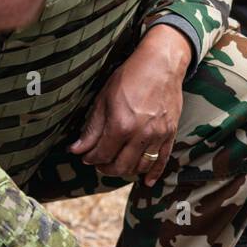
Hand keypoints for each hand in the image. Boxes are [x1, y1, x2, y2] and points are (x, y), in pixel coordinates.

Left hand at [69, 25, 190, 185]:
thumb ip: (92, 128)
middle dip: (106, 168)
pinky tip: (147, 182)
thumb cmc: (130, 76)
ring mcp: (158, 135)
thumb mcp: (104, 98)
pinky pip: (162, 160)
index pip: (102, 154)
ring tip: (118, 164)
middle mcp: (141, 134)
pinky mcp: (170, 133)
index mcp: (121, 125)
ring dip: (126, 170)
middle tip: (99, 163)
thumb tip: (76, 150)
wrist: (161, 63)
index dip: (90, 158)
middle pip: (121, 165)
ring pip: (140, 166)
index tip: (86, 155)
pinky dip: (154, 173)